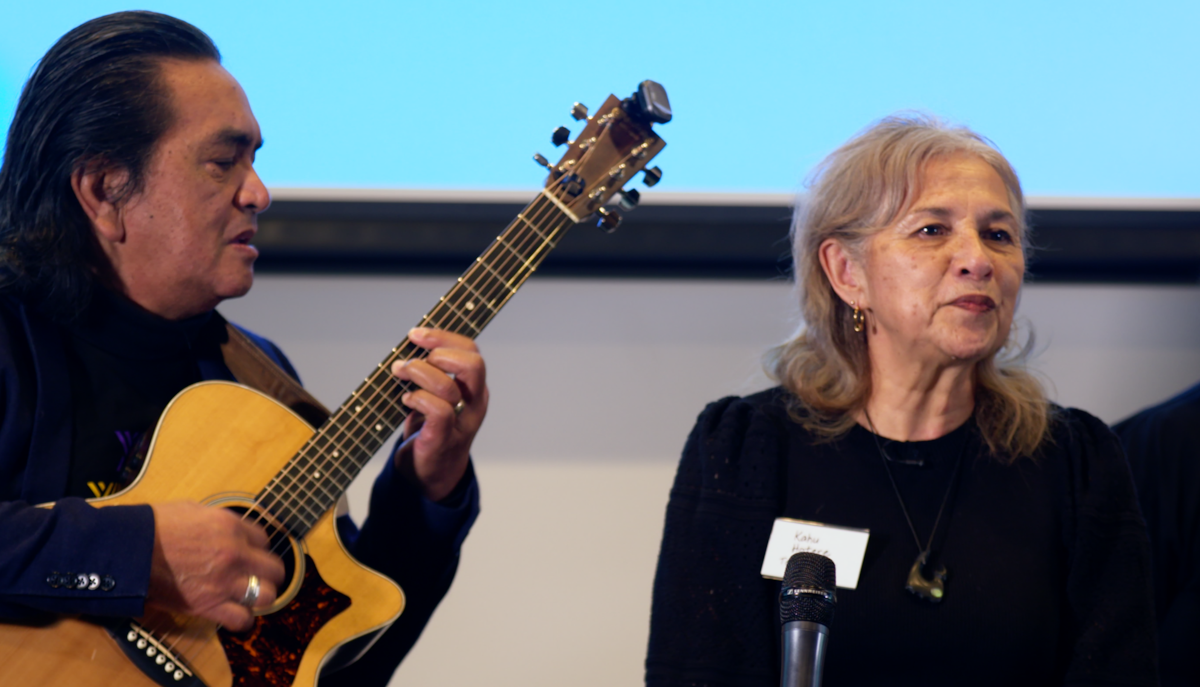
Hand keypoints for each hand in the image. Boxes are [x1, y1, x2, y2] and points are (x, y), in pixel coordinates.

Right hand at [148, 502, 285, 630]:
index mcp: (230, 526)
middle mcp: (234, 554)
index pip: (264, 538)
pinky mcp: (208, 605)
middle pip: (274, 568)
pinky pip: (241, 619)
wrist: (129, 551)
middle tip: (257, 575)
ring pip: (267, 595)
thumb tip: (226, 526)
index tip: (249, 551)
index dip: (257, 546)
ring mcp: (224, 582)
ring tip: (251, 595)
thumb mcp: (192, 509)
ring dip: (261, 596)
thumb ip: (217, 519)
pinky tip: (235, 613)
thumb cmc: (153, 526)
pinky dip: (241, 619)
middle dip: (269, 572)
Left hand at [390, 327, 487, 500]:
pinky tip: (406, 400)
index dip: (443, 337)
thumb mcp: (435, 394)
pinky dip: (418, 400)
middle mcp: (474, 402)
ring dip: (418, 375)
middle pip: (473, 365)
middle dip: (439, 352)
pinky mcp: (445, 439)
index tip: (415, 335)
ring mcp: (463, 422)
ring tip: (400, 375)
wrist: (431, 474)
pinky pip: (438, 412)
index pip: (471, 351)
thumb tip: (407, 344)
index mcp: (474, 386)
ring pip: (449, 387)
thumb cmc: (430, 428)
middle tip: (414, 359)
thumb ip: (429, 371)